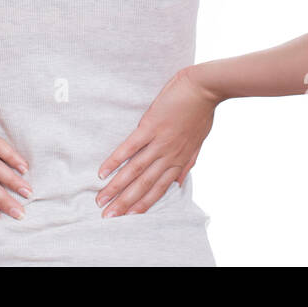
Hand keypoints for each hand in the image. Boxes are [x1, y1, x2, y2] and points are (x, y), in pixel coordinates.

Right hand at [96, 66, 219, 216]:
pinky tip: (103, 171)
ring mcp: (159, 142)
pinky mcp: (150, 126)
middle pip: (143, 185)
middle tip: (107, 217)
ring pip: (134, 170)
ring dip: (117, 187)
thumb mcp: (200, 142)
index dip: (143, 205)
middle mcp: (168, 155)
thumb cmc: (202, 112)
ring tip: (101, 199)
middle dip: (125, 203)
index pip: (159, 189)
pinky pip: (130, 147)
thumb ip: (188, 163)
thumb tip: (180, 182)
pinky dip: (116, 160)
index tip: (128, 218)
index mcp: (179, 160)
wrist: (205, 88)